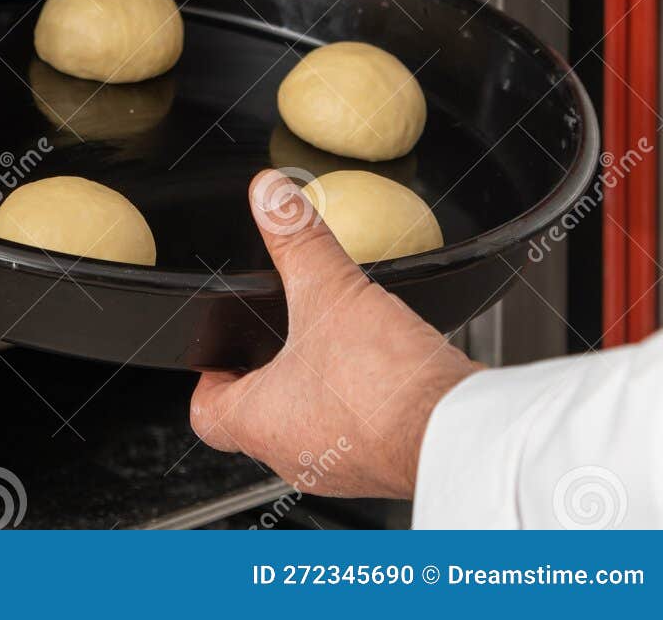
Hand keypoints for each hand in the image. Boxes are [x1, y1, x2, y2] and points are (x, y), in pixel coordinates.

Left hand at [190, 170, 481, 498]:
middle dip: (263, 376)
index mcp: (262, 422)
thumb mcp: (330, 291)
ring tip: (328, 345)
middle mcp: (294, 455)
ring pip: (306, 429)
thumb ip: (295, 238)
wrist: (456, 433)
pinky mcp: (382, 462)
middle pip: (255, 421)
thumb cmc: (385, 386)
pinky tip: (377, 368)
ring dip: (312, 390)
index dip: (207, 376)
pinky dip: (356, 401)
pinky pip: (353, 433)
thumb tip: (268, 196)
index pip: (207, 413)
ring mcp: (341, 467)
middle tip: (272, 337)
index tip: (218, 350)